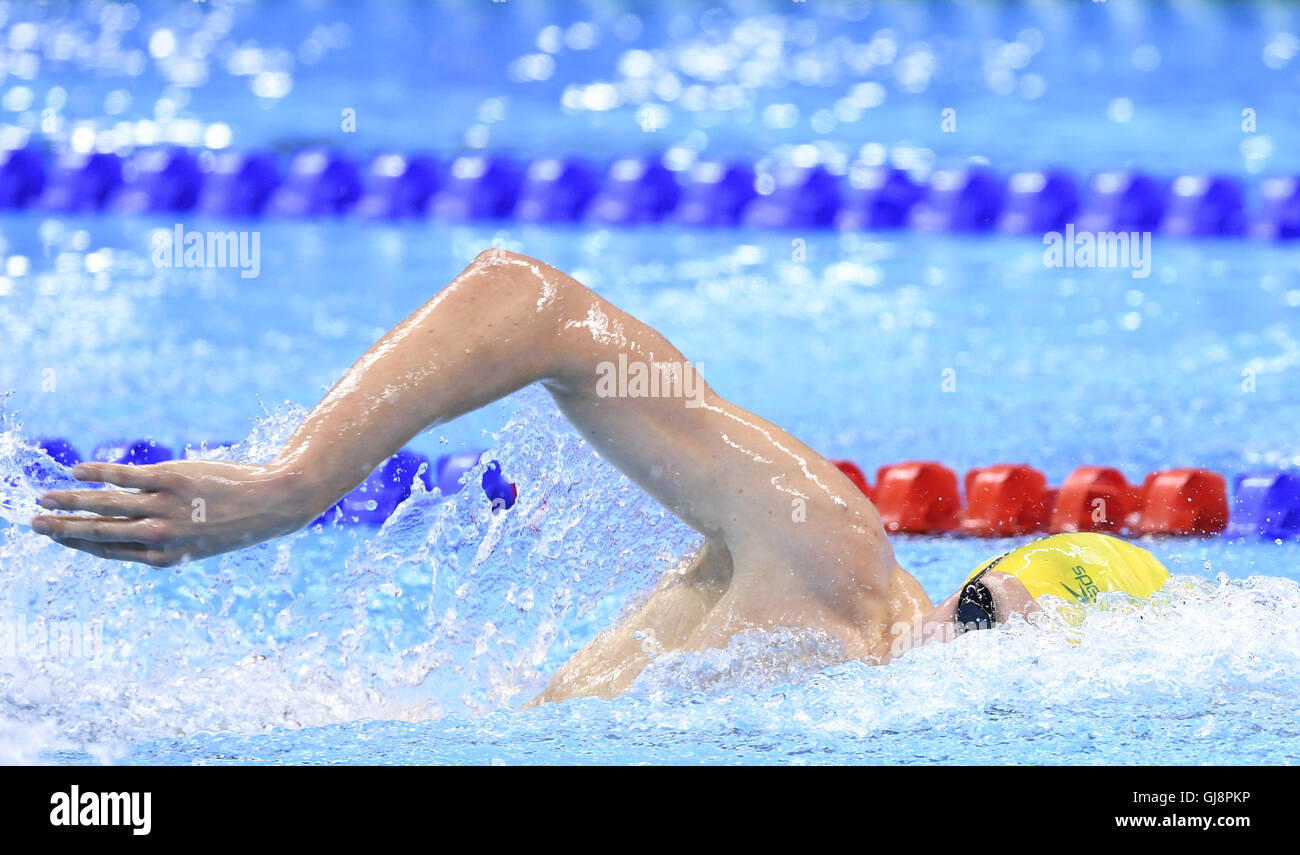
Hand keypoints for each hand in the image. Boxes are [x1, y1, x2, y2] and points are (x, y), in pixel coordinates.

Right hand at [32, 460, 310, 566]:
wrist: (272, 502)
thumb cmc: (237, 523)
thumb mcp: (198, 543)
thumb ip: (165, 540)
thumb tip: (133, 531)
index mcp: (164, 557)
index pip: (109, 550)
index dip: (78, 544)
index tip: (56, 538)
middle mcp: (158, 535)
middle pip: (98, 532)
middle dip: (63, 529)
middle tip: (33, 523)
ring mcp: (162, 507)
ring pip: (104, 505)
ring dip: (69, 501)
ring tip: (44, 498)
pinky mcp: (170, 479)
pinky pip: (124, 477)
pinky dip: (97, 474)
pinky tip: (77, 473)